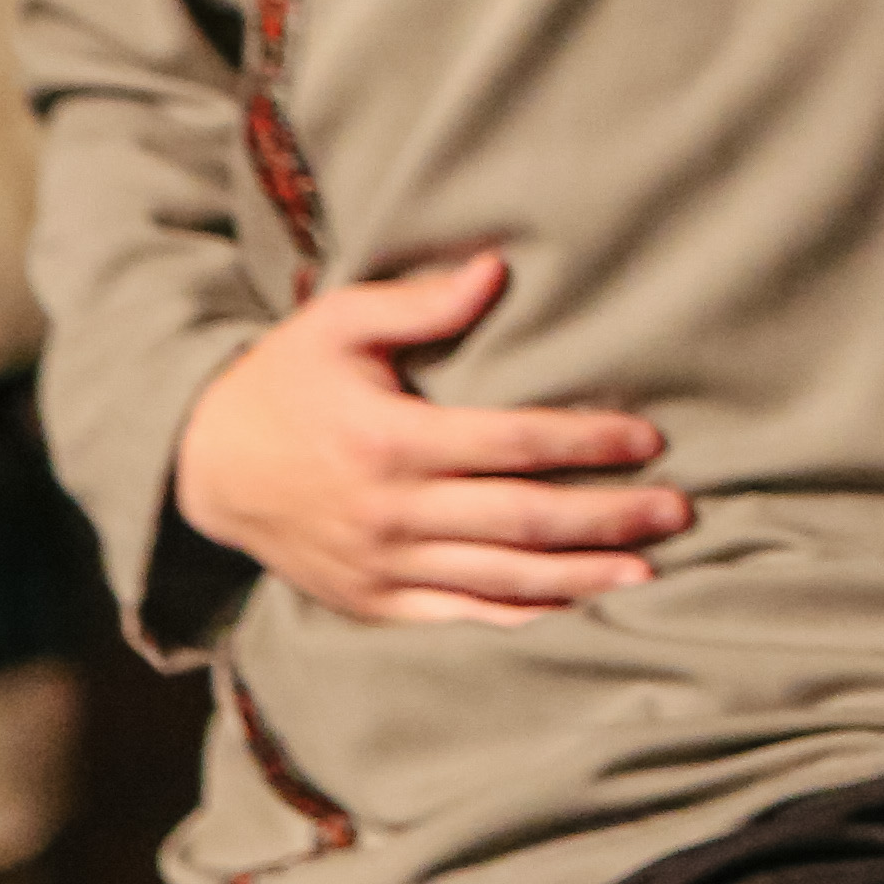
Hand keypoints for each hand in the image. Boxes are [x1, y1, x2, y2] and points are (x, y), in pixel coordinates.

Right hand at [172, 251, 684, 628]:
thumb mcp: (338, 323)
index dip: (585, 442)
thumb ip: (420, 302)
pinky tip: (575, 607)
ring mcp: (383, 567)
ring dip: (581, 578)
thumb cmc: (285, 381)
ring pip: (502, 578)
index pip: (513, 443)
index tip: (648, 439)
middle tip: (677, 510)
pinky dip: (521, 614)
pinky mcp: (374, 603)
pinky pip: (461, 615)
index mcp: (391, 440)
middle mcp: (392, 512)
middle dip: (608, 517)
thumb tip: (498, 269)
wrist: (205, 468)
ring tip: (648, 572)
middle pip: (523, 519)